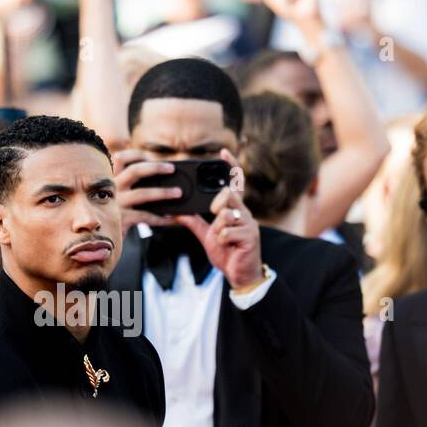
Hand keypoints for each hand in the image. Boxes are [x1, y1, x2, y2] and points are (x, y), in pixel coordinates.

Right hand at [111, 149, 183, 231]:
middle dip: (155, 168)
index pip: (121, 158)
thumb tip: (165, 177)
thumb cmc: (118, 212)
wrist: (102, 236)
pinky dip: (161, 217)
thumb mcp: (119, 194)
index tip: (152, 157)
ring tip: (178, 193)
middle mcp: (110, 189)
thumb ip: (133, 184)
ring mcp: (116, 204)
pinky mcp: (121, 220)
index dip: (137, 155)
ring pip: (142, 194)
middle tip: (171, 168)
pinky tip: (172, 218)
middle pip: (134, 171)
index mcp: (110, 178)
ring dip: (163, 192)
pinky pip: (146, 216)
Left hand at [174, 148, 263, 290]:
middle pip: (229, 194)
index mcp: (235, 210)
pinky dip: (222, 240)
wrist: (240, 275)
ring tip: (222, 238)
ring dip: (218, 228)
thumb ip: (193, 222)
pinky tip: (228, 246)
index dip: (230, 167)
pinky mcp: (250, 237)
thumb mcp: (207, 235)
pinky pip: (229, 232)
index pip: (235, 183)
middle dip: (217, 203)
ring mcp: (249, 224)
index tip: (223, 151)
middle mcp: (244, 213)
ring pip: (228, 214)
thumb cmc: (227, 253)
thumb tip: (175, 213)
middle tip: (213, 214)